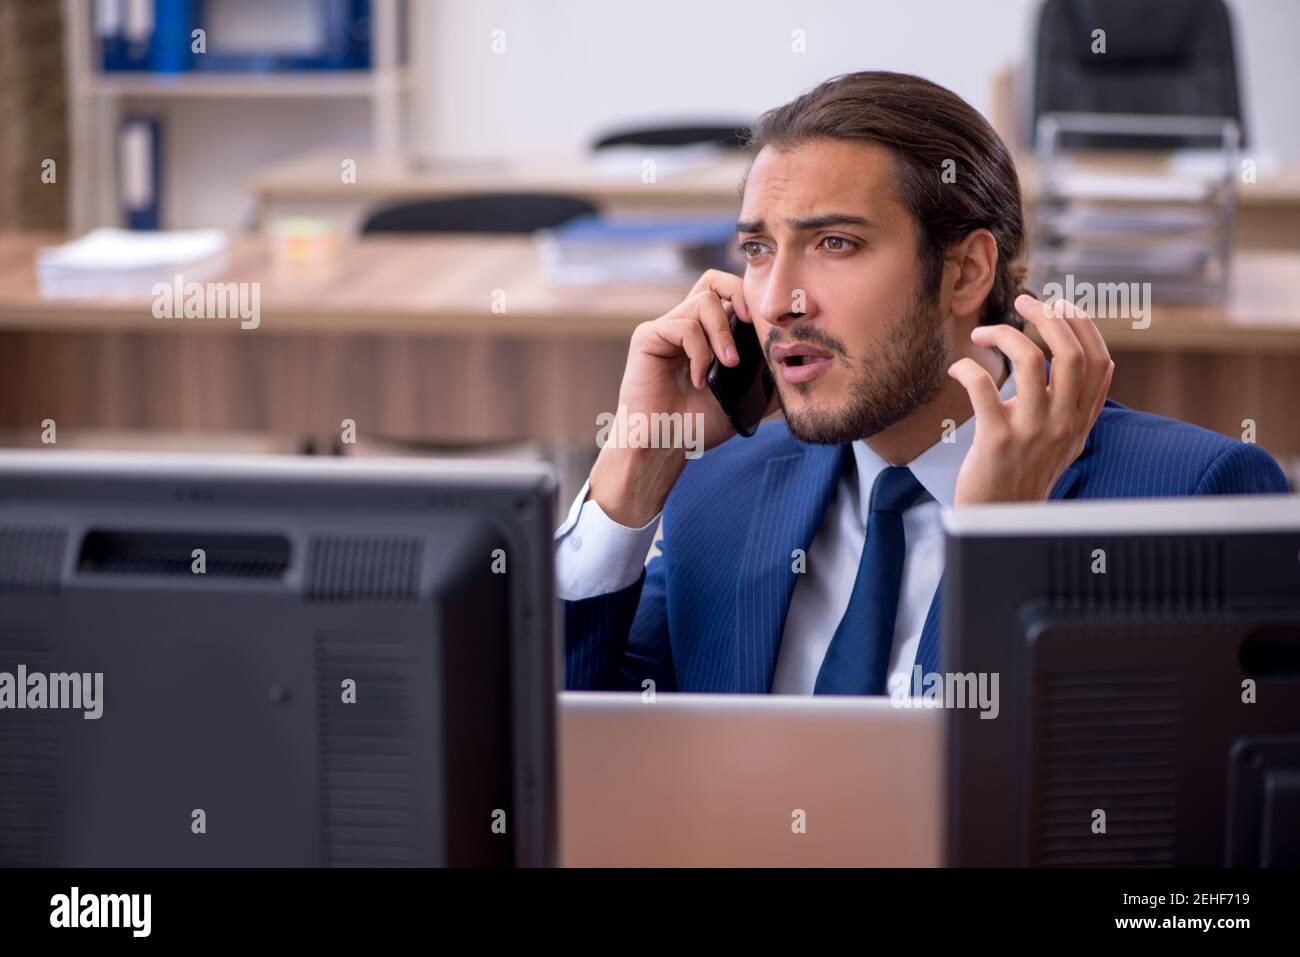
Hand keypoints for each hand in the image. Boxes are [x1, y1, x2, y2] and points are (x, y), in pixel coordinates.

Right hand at [589, 270, 772, 525]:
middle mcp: (685, 324)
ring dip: (723, 333)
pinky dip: (700, 352)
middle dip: (738, 295)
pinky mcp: (648, 337)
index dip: (748, 297)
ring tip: (728, 366)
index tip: (766, 324)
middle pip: (713, 280)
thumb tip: (798, 365)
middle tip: (750, 323)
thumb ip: (767, 378)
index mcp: (706, 334)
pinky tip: (701, 379)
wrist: (665, 445)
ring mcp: (665, 329)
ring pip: (703, 301)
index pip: (728, 293)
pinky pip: (683, 326)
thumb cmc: (699, 424)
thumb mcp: (746, 398)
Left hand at [949, 294, 1113, 505]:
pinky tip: (958, 369)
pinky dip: (967, 367)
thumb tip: (1092, 359)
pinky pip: (983, 385)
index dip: (1082, 324)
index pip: (1098, 360)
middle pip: (1070, 353)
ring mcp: (1032, 430)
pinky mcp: (997, 438)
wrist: (1000, 516)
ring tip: (982, 333)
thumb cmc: (1026, 472)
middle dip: (1048, 316)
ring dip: (1004, 334)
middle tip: (1024, 302)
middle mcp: (1063, 422)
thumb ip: (1079, 404)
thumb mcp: (1067, 440)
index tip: (1060, 304)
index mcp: (1081, 419)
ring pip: (1031, 359)